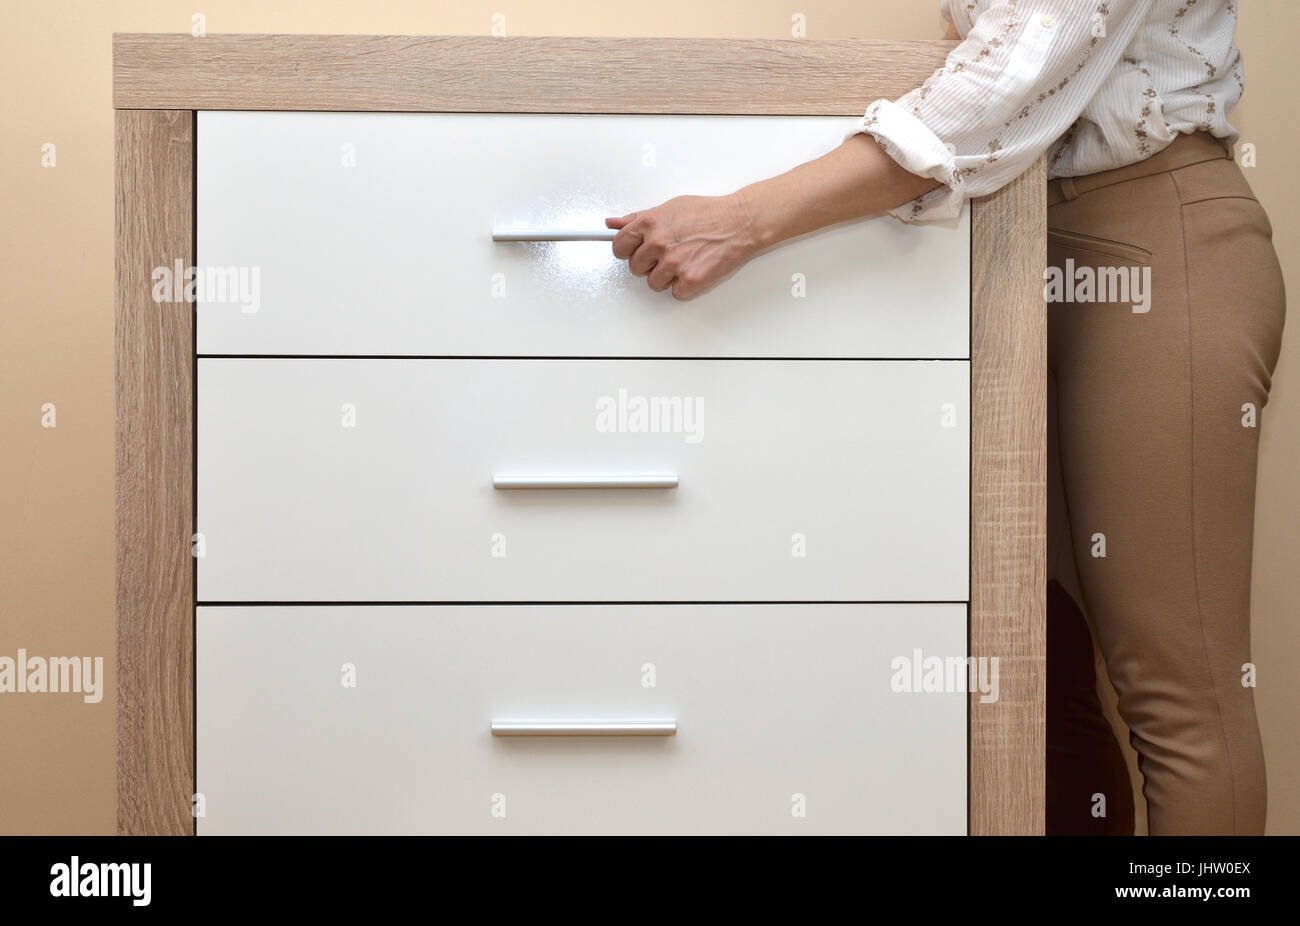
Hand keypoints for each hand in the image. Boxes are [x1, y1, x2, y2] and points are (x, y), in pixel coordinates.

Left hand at [606, 193, 761, 300]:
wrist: (739, 222)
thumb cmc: (709, 213)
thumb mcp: (669, 207)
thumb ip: (638, 218)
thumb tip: (613, 224)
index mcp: (650, 223)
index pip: (619, 246)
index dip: (627, 251)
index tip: (635, 252)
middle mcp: (659, 243)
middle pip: (636, 268)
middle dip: (649, 263)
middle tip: (669, 253)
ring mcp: (674, 263)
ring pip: (654, 283)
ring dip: (667, 277)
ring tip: (684, 260)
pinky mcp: (690, 280)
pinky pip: (675, 293)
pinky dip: (685, 286)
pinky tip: (695, 269)